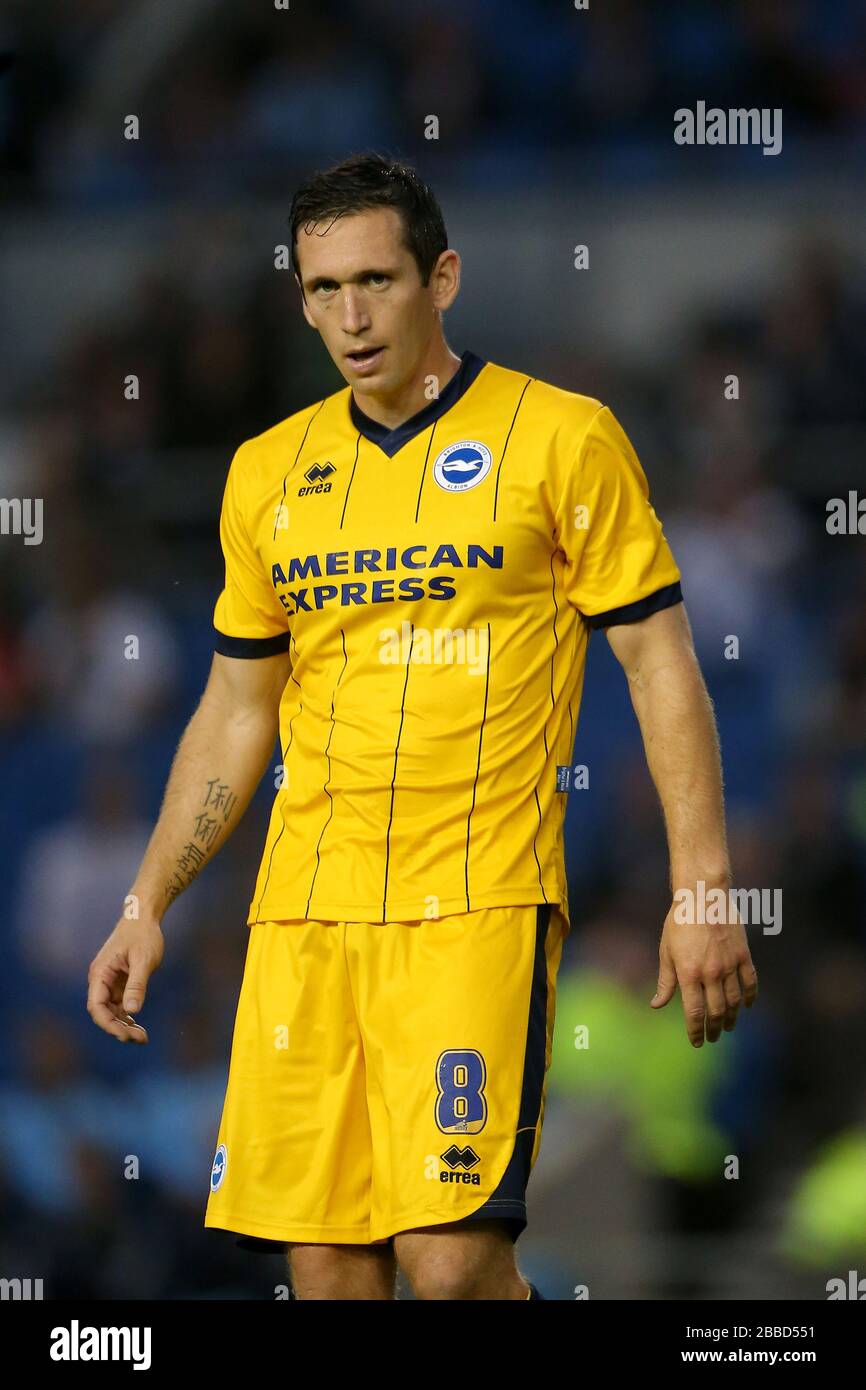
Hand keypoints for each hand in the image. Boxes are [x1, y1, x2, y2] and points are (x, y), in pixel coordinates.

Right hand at [87, 917, 163, 1043]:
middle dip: (118, 1029)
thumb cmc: (143, 935)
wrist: (143, 918)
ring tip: (142, 1037)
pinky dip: (127, 1017)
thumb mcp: (143, 959)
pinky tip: (138, 1027)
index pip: (97, 1006)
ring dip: (123, 1026)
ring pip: (111, 1012)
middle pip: (103, 1013)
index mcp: (100, 973)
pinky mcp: (118, 983)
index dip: (108, 1024)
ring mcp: (109, 983)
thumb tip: (132, 1011)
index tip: (125, 1035)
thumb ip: (137, 984)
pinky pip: (118, 1006)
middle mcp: (100, 980)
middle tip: (140, 1039)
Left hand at [650, 890, 757, 1045]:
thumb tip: (656, 1004)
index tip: (696, 1042)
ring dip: (731, 1018)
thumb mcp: (666, 952)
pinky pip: (750, 982)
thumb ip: (665, 982)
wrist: (702, 896)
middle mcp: (710, 973)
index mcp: (688, 973)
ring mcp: (729, 964)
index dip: (695, 1031)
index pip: (694, 1013)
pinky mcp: (743, 955)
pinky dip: (750, 997)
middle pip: (715, 1011)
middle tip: (712, 1038)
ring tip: (727, 1027)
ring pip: (734, 1001)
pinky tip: (746, 1006)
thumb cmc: (679, 923)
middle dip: (713, 1029)